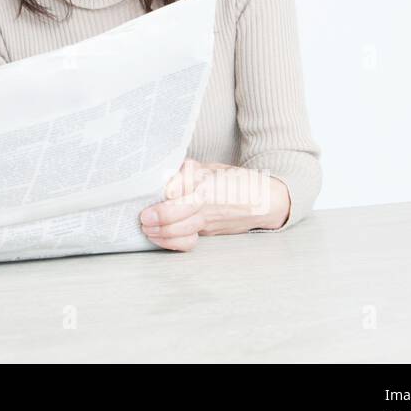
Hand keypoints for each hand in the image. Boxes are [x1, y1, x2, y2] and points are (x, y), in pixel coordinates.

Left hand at [139, 159, 290, 250]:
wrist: (265, 200)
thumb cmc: (236, 180)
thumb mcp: (212, 168)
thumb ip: (188, 172)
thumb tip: (163, 176)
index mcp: (210, 183)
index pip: (185, 188)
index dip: (167, 194)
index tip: (151, 197)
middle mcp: (210, 204)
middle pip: (182, 212)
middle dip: (161, 218)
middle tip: (144, 219)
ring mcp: (210, 221)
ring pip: (185, 231)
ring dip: (163, 233)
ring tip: (148, 230)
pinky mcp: (209, 232)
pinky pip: (189, 241)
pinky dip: (174, 243)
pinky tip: (161, 239)